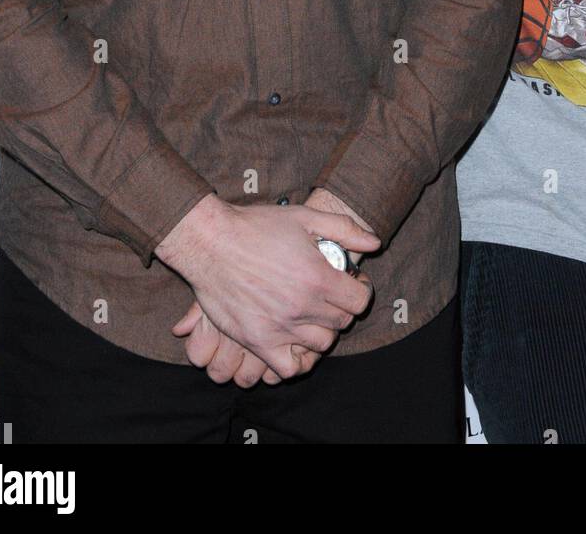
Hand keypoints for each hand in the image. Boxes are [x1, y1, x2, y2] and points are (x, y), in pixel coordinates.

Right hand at [155, 195, 379, 379]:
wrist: (210, 242)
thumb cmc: (256, 226)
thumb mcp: (304, 217)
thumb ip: (344, 229)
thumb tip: (375, 244)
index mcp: (318, 277)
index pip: (359, 302)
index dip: (359, 290)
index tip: (350, 283)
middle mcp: (303, 307)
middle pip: (340, 323)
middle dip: (339, 308)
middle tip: (326, 295)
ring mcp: (280, 328)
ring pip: (320, 345)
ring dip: (320, 331)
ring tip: (309, 314)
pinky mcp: (257, 341)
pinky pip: (288, 369)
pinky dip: (296, 360)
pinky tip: (292, 342)